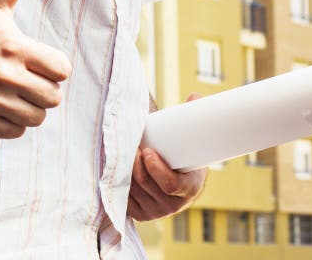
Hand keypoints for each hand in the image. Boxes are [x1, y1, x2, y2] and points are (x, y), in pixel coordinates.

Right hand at [0, 0, 71, 138]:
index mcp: (14, 47)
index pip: (61, 69)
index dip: (54, 65)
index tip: (39, 59)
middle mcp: (4, 76)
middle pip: (53, 96)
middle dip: (45, 87)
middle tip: (28, 77)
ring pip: (36, 117)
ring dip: (30, 106)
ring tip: (15, 91)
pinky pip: (15, 131)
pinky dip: (13, 122)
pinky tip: (1, 105)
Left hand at [127, 95, 207, 220]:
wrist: (176, 173)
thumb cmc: (182, 151)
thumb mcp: (192, 136)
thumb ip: (194, 114)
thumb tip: (194, 97)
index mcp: (190, 187)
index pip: (171, 185)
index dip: (156, 169)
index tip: (147, 150)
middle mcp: (173, 205)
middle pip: (147, 184)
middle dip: (135, 165)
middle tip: (129, 144)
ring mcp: (156, 211)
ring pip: (134, 190)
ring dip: (125, 172)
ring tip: (121, 152)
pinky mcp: (141, 214)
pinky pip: (125, 201)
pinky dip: (119, 185)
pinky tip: (116, 169)